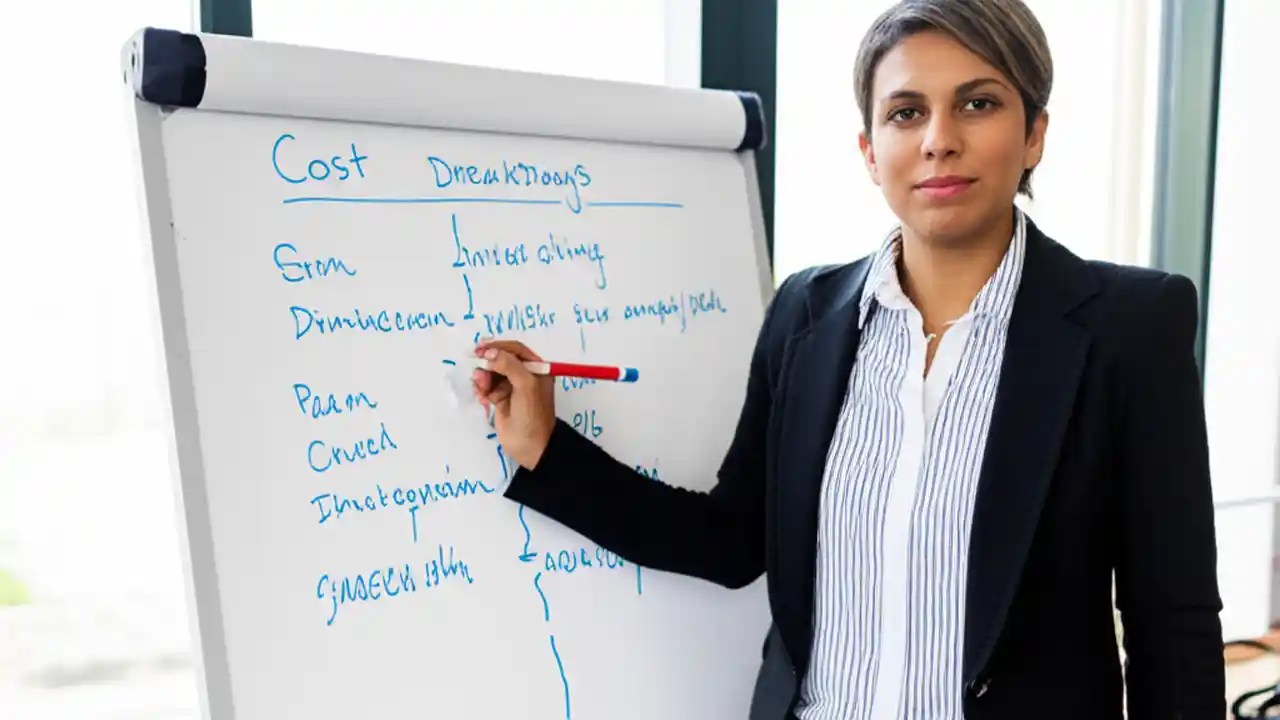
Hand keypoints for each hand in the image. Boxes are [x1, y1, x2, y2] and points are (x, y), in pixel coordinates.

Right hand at [472, 339, 555, 469]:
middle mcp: (524, 375)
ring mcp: (511, 387)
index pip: (515, 349)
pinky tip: (482, 398)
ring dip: (483, 378)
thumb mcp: (526, 385)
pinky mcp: (500, 399)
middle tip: (479, 374)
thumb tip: (490, 353)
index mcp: (536, 368)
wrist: (530, 446)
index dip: (498, 347)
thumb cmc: (532, 414)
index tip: (481, 349)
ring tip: (482, 390)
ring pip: (491, 373)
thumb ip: (509, 365)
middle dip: (488, 364)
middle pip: (500, 360)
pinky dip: (482, 389)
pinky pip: (487, 387)